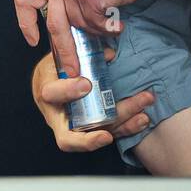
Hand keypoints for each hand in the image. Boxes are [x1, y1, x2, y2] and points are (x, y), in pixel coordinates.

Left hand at [15, 0, 154, 75]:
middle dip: (65, 51)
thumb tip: (65, 34)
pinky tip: (117, 21)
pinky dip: (108, 29)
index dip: (26, 24)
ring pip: (80, 27)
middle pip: (54, 26)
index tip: (34, 40)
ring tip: (110, 20)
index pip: (25, 1)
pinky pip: (95, 26)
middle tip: (72, 68)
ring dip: (97, 30)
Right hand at [32, 53, 154, 152]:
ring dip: (122, 125)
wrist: (50, 85)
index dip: (67, 92)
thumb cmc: (54, 70)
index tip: (87, 85)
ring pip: (95, 135)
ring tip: (142, 114)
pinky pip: (110, 133)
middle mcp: (59, 117)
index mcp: (48, 93)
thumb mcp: (60, 56)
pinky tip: (143, 119)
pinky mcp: (92, 130)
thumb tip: (109, 54)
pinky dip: (128, 127)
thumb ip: (80, 53)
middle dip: (94, 135)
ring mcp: (75, 128)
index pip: (51, 95)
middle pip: (70, 136)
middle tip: (117, 117)